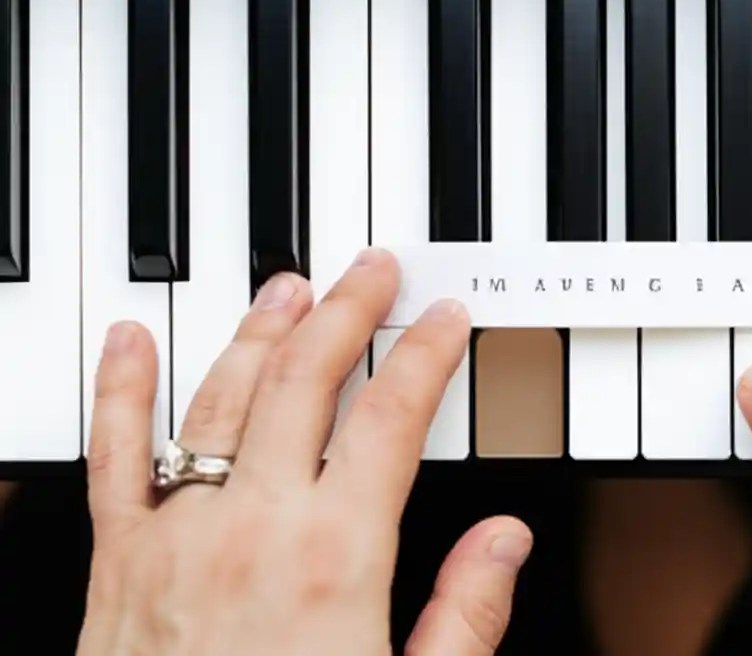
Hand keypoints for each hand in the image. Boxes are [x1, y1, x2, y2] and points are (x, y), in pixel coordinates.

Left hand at [77, 248, 528, 655]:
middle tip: (373, 269)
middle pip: (306, 379)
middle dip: (347, 310)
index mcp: (338, 557)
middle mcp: (256, 527)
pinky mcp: (117, 562)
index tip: (445, 320)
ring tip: (288, 287)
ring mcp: (179, 536)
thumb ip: (464, 616)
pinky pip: (112, 456)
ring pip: (221, 397)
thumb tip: (505, 538)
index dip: (427, 355)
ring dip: (258, 331)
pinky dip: (119, 390)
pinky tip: (129, 343)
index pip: (394, 417)